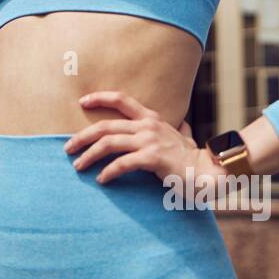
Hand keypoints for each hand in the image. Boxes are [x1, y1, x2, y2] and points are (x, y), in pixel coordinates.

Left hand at [65, 91, 228, 187]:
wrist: (209, 174)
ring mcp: (150, 140)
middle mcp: (148, 126)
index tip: (82, 101)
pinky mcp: (152, 158)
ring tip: (78, 166)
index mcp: (152, 118)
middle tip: (68, 149)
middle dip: (82, 137)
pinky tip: (101, 180)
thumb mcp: (186, 139)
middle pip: (105, 126)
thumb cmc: (195, 160)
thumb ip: (181, 131)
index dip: (100, 97)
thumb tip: (185, 126)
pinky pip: (121, 163)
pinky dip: (108, 172)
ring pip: (108, 143)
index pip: (121, 99)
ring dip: (89, 155)